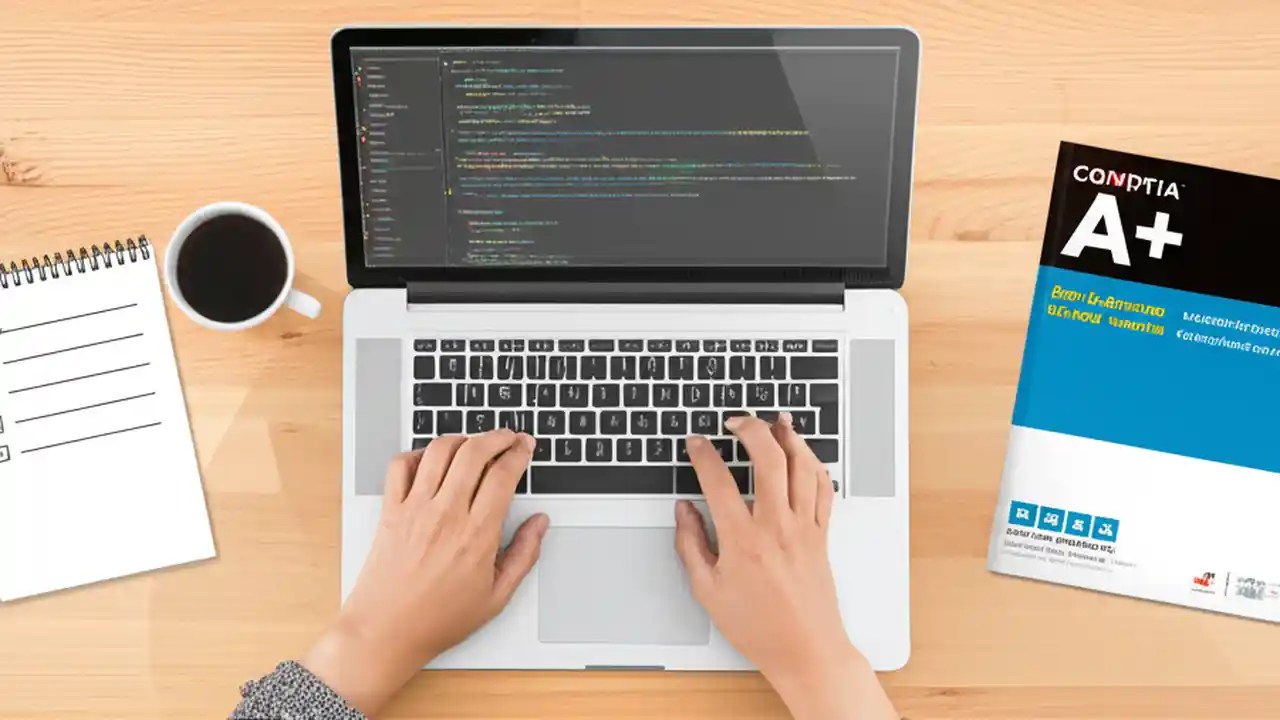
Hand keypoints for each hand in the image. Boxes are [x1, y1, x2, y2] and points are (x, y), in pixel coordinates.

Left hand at [302, 430, 546, 717]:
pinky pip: (401, 465)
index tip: (526, 446)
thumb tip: (540, 523)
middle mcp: (446, 514)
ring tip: (473, 443)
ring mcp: (415, 509)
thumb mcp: (496, 596)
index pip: (503, 474)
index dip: (519, 452)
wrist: (386, 632)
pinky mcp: (390, 510)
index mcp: (477, 534)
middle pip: (475, 452)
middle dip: (497, 436)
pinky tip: (431, 461)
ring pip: (440, 450)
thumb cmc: (438, 619)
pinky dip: (417, 454)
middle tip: (508, 436)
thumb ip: (524, 555)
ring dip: (461, 438)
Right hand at [675, 413, 896, 719]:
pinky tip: (804, 454)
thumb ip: (691, 545)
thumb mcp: (707, 591)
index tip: (696, 443)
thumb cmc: (757, 627)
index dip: (703, 454)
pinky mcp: (821, 535)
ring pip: (802, 467)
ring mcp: (803, 528)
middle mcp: (776, 527)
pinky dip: (815, 464)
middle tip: (735, 421)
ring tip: (776, 421)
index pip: (718, 481)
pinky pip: (823, 489)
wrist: (806, 650)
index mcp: (742, 541)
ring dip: (789, 437)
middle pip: (768, 459)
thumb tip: (683, 510)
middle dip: (751, 429)